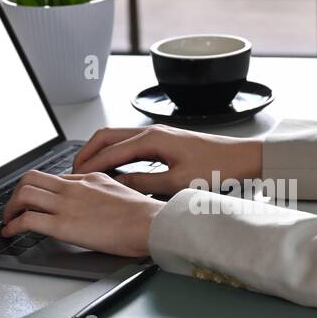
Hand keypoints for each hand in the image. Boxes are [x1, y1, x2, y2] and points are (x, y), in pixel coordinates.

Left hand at [1, 171, 163, 257]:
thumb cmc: (144, 215)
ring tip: (8, 221)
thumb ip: (105, 193)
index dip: (41, 190)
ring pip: (24, 194)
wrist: (150, 223)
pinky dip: (13, 226)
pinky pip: (27, 220)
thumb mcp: (122, 192)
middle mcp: (73, 187)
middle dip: (17, 193)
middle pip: (32, 178)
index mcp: (89, 179)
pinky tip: (11, 233)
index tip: (36, 201)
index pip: (55, 178)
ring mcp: (67, 205)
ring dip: (10, 208)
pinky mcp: (63, 225)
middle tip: (14, 207)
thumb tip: (100, 204)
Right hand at [71, 125, 261, 194]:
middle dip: (87, 153)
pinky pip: (131, 145)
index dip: (89, 165)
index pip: (109, 151)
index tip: (74, 178)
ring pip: (118, 139)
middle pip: (106, 137)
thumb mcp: (177, 183)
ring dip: (100, 153)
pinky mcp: (166, 143)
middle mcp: (152, 133)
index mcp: (152, 139)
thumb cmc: (218, 168)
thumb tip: (118, 184)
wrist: (243, 158)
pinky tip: (114, 169)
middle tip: (73, 171)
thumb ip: (144, 183)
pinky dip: (116, 154)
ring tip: (87, 171)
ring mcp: (158, 136)